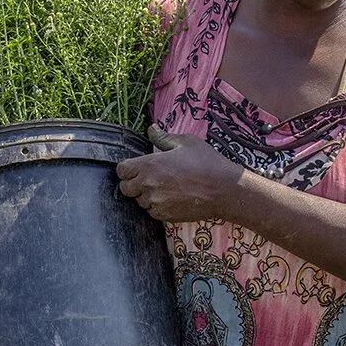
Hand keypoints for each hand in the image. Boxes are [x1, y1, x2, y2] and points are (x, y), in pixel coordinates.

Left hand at [116, 124, 247, 222]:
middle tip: (149, 178)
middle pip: (125, 188)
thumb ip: (163, 138)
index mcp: (150, 165)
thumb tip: (151, 129)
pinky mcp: (164, 216)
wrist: (224, 189)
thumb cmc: (207, 163)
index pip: (121, 170)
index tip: (136, 167)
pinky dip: (157, 206)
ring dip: (146, 195)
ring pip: (139, 201)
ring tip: (165, 187)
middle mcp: (148, 185)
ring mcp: (156, 203)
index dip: (127, 168)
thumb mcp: (186, 143)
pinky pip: (152, 212)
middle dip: (133, 183)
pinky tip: (172, 198)